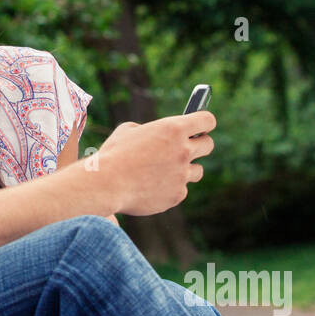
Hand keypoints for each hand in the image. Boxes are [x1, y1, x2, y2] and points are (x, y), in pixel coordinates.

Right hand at [95, 111, 215, 216]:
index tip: (201, 126)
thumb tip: (157, 137)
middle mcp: (183, 150)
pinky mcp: (177, 195)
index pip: (207, 120)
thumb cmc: (113, 154)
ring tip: (167, 171)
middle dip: (200, 145)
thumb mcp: (128, 131)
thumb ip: (149, 131)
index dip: (205, 122)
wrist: (106, 184)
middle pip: (208, 145)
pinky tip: (152, 187)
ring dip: (186, 169)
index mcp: (173, 128)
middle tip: (187, 148)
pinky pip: (180, 190)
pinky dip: (170, 189)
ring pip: (197, 171)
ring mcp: (182, 174)